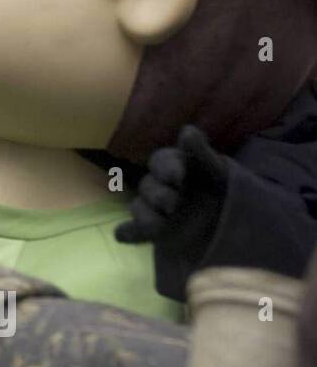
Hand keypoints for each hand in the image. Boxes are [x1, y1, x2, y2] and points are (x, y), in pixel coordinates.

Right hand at [115, 124, 229, 298]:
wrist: (244, 228)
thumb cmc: (228, 193)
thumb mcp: (218, 172)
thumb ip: (201, 153)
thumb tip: (186, 131)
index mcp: (177, 167)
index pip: (160, 161)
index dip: (166, 168)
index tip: (178, 178)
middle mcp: (164, 187)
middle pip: (148, 186)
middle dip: (158, 195)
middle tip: (174, 205)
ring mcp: (157, 211)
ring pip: (139, 208)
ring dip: (146, 216)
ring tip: (161, 225)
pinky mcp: (153, 234)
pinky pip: (132, 231)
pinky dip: (127, 232)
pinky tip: (123, 235)